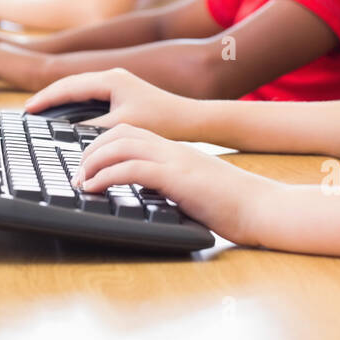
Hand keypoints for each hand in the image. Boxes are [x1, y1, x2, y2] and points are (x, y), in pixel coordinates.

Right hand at [24, 68, 203, 141]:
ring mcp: (118, 82)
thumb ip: (94, 127)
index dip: (47, 98)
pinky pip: (91, 94)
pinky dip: (75, 102)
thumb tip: (68, 131)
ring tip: (43, 110)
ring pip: (81, 87)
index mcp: (110, 79)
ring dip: (62, 98)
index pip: (69, 86)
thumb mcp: (123, 126)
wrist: (191, 119)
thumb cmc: (162, 120)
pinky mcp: (123, 92)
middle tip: (30, 109)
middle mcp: (112, 76)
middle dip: (49, 95)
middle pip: (72, 83)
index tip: (28, 109)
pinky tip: (69, 114)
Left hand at [72, 123, 271, 245]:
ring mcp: (175, 160)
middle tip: (76, 172)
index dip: (102, 143)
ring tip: (79, 181)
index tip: (86, 162)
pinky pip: (133, 168)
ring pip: (121, 146)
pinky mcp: (178, 177)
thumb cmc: (231, 203)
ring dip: (93, 162)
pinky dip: (106, 176)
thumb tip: (143, 193)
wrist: (262, 207)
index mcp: (174, 149)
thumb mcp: (192, 187)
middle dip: (91, 149)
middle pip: (120, 133)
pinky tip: (94, 188)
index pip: (130, 133)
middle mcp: (171, 148)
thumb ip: (168, 184)